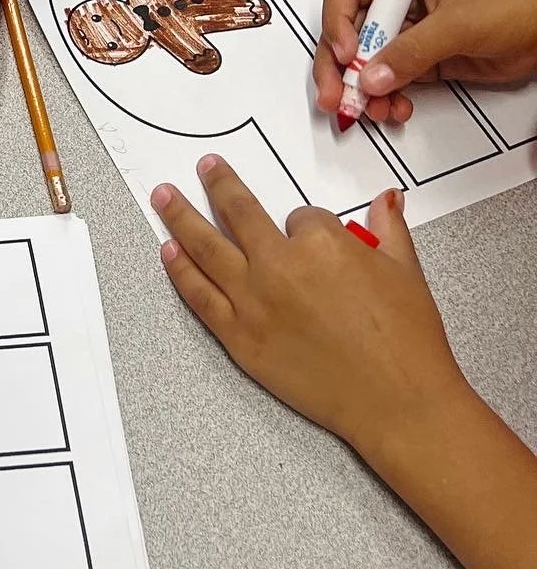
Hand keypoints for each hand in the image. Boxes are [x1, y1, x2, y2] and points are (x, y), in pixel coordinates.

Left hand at [152, 156, 470, 455]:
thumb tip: (387, 198)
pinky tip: (168, 251)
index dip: (309, 227)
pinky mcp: (239, 338)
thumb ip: (387, 229)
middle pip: (238, 213)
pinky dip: (181, 271)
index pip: (302, 217)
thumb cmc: (408, 338)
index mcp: (321, 243)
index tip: (317, 238)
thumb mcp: (406, 271)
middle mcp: (278, 266)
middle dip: (218, 185)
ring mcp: (253, 302)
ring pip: (206, 247)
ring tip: (162, 196)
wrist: (397, 401)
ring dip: (180, 217)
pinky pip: (200, 296)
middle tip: (204, 166)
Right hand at [313, 0, 536, 124]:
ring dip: (364, 90)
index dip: (338, 24)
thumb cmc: (518, 2)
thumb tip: (373, 78)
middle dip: (339, 68)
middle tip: (335, 96)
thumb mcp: (460, 22)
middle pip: (349, 33)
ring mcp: (412, 32)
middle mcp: (401, 2)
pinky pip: (393, 79)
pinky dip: (388, 97)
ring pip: (368, 62)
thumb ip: (413, 51)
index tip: (349, 54)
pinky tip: (397, 107)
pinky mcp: (426, 59)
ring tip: (374, 110)